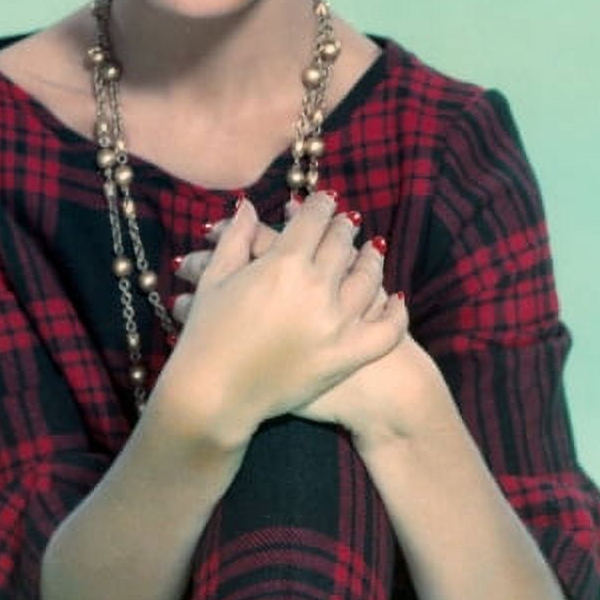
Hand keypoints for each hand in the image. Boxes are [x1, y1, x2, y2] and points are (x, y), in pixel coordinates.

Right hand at [157, 192, 407, 441]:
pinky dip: (395, 312)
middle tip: (346, 224)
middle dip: (344, 228)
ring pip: (369, 278)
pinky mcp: (347, 356)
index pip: (314, 219)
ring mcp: (336, 323)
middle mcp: (316, 287)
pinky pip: (386, 329)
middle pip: (343, 242)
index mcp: (283, 263)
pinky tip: (394, 300)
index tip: (323, 203)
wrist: (214, 395)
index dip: (320, 206)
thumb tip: (249, 207)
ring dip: (371, 260)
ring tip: (371, 253)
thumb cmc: (205, 336)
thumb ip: (235, 238)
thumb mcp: (214, 280)